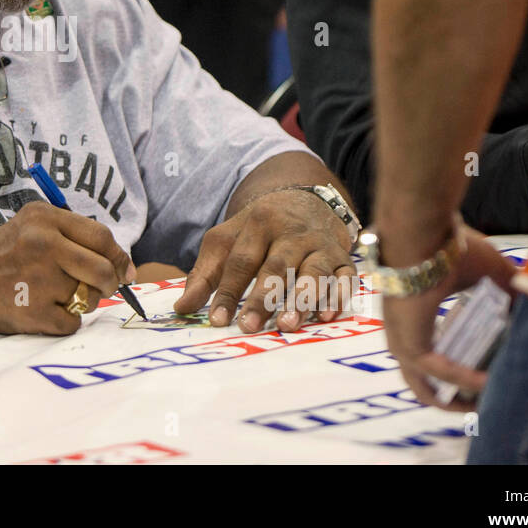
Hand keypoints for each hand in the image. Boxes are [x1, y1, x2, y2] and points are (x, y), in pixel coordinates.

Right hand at [0, 202, 134, 334]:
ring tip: (51, 296)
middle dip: (109, 283)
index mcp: (42, 217)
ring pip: (88, 298)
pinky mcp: (31, 311)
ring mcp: (37, 278)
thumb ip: (66, 237)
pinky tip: (39, 312)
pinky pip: (71, 323)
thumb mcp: (25, 228)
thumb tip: (117, 262)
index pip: (101, 236)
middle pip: (102, 268)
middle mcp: (42, 243)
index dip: (118, 256)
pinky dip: (62, 323)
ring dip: (79, 303)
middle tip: (103, 290)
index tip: (124, 270)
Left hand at [174, 188, 354, 332]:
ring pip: (313, 272)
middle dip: (262, 298)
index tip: (216, 321)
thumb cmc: (258, 230)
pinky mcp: (343, 258)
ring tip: (286, 325)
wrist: (305, 201)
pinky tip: (326, 316)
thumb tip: (182, 308)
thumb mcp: (227, 240)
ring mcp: (320, 244)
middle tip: (248, 326)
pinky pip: (345, 277)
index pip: (240, 261)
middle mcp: (292, 232)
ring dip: (301, 300)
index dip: (227, 292)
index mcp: (258, 223)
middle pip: (276, 266)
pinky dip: (338, 296)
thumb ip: (205, 274)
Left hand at [382, 223, 516, 411]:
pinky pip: (439, 371)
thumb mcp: (488, 270)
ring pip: (426, 386)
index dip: (454, 373)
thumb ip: (510, 288)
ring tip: (487, 402)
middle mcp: (402, 333)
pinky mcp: (409, 342)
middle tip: (484, 403)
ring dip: (458, 398)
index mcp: (412, 317)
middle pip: (423, 382)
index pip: (429, 357)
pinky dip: (464, 380)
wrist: (422, 232)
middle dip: (453, 398)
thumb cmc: (448, 245)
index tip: (484, 380)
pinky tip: (488, 383)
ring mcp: (401, 340)